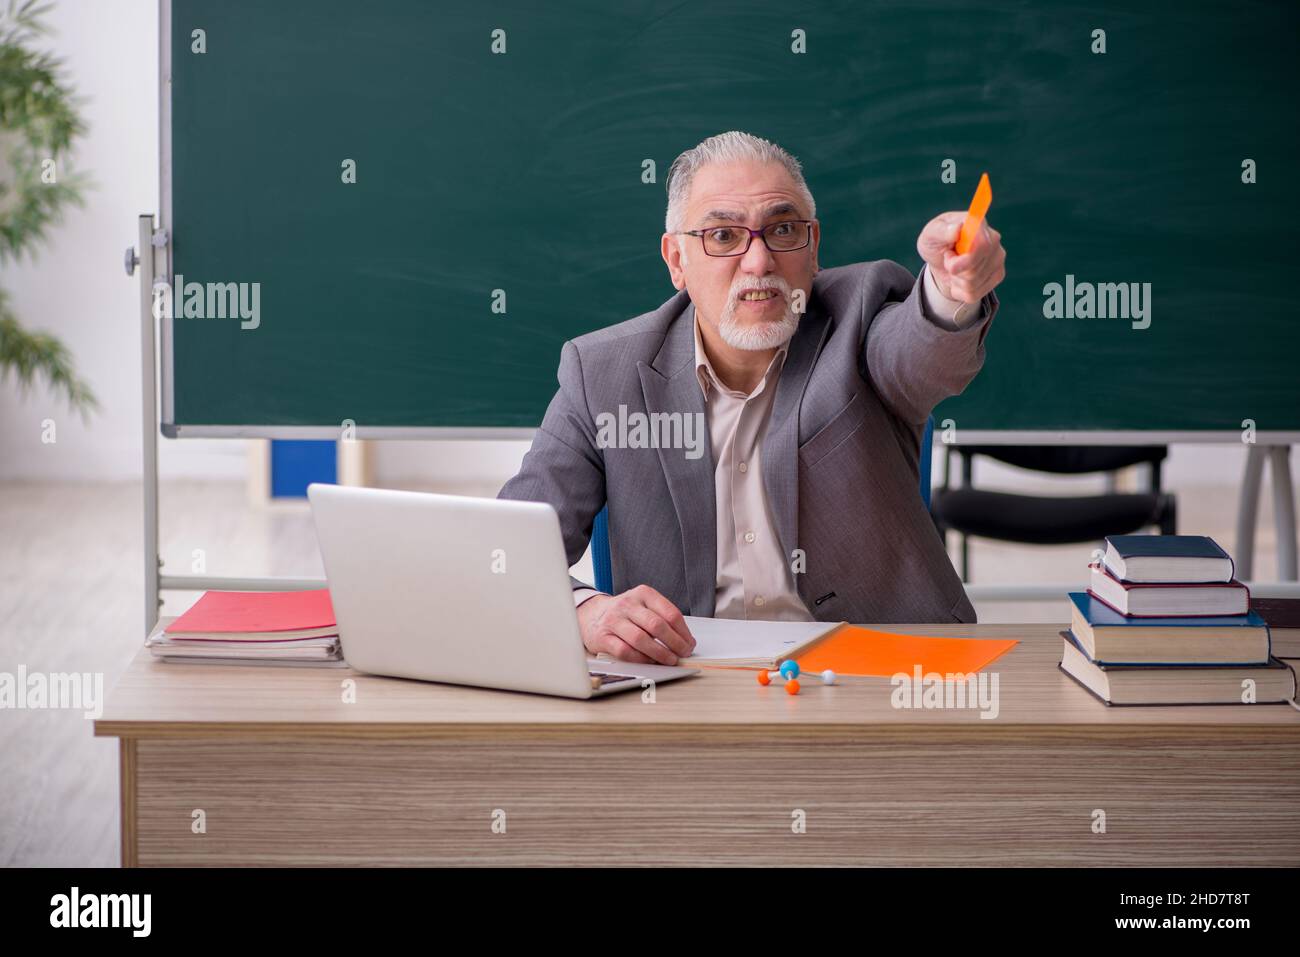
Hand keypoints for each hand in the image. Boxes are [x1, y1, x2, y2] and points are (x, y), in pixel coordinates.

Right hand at [576, 584, 695, 664]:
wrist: (592, 615)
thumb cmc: (625, 614)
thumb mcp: (644, 606)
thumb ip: (663, 619)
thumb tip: (685, 641)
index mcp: (643, 594)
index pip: (670, 613)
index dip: (683, 632)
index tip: (689, 643)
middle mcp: (628, 604)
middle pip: (657, 625)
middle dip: (675, 643)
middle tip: (683, 653)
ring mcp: (614, 620)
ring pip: (641, 639)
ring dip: (660, 653)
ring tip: (670, 660)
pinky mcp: (604, 637)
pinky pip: (625, 651)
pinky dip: (641, 659)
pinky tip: (650, 662)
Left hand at [916, 212, 1005, 303]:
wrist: (941, 258)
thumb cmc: (935, 241)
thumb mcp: (930, 233)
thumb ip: (941, 231)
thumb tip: (958, 229)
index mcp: (978, 224)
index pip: (982, 246)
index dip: (963, 260)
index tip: (947, 257)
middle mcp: (994, 239)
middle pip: (973, 271)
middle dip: (953, 271)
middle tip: (947, 260)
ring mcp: (998, 258)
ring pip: (973, 285)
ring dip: (955, 282)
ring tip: (953, 268)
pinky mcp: (998, 275)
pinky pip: (975, 295)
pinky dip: (960, 292)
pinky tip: (959, 279)